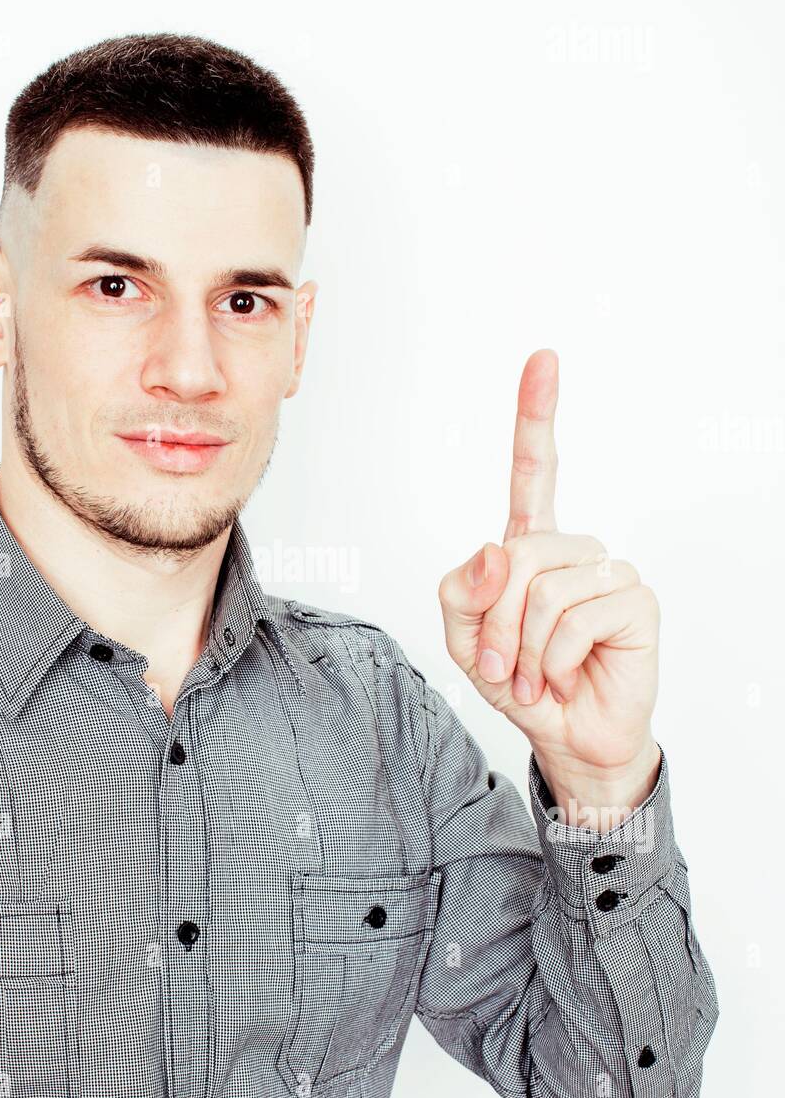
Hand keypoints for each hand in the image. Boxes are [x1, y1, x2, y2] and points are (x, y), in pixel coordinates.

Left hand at [437, 349, 659, 781]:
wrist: (567, 738)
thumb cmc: (519, 683)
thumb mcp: (465, 640)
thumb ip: (461, 592)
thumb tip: (498, 547)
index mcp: (531, 547)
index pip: (535, 474)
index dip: (537, 416)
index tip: (543, 359)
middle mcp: (574, 551)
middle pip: (515, 554)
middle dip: (494, 623)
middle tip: (503, 668)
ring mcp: (609, 571)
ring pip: (540, 588)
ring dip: (523, 648)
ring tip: (537, 675)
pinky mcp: (636, 600)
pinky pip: (573, 616)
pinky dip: (555, 657)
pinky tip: (567, 675)